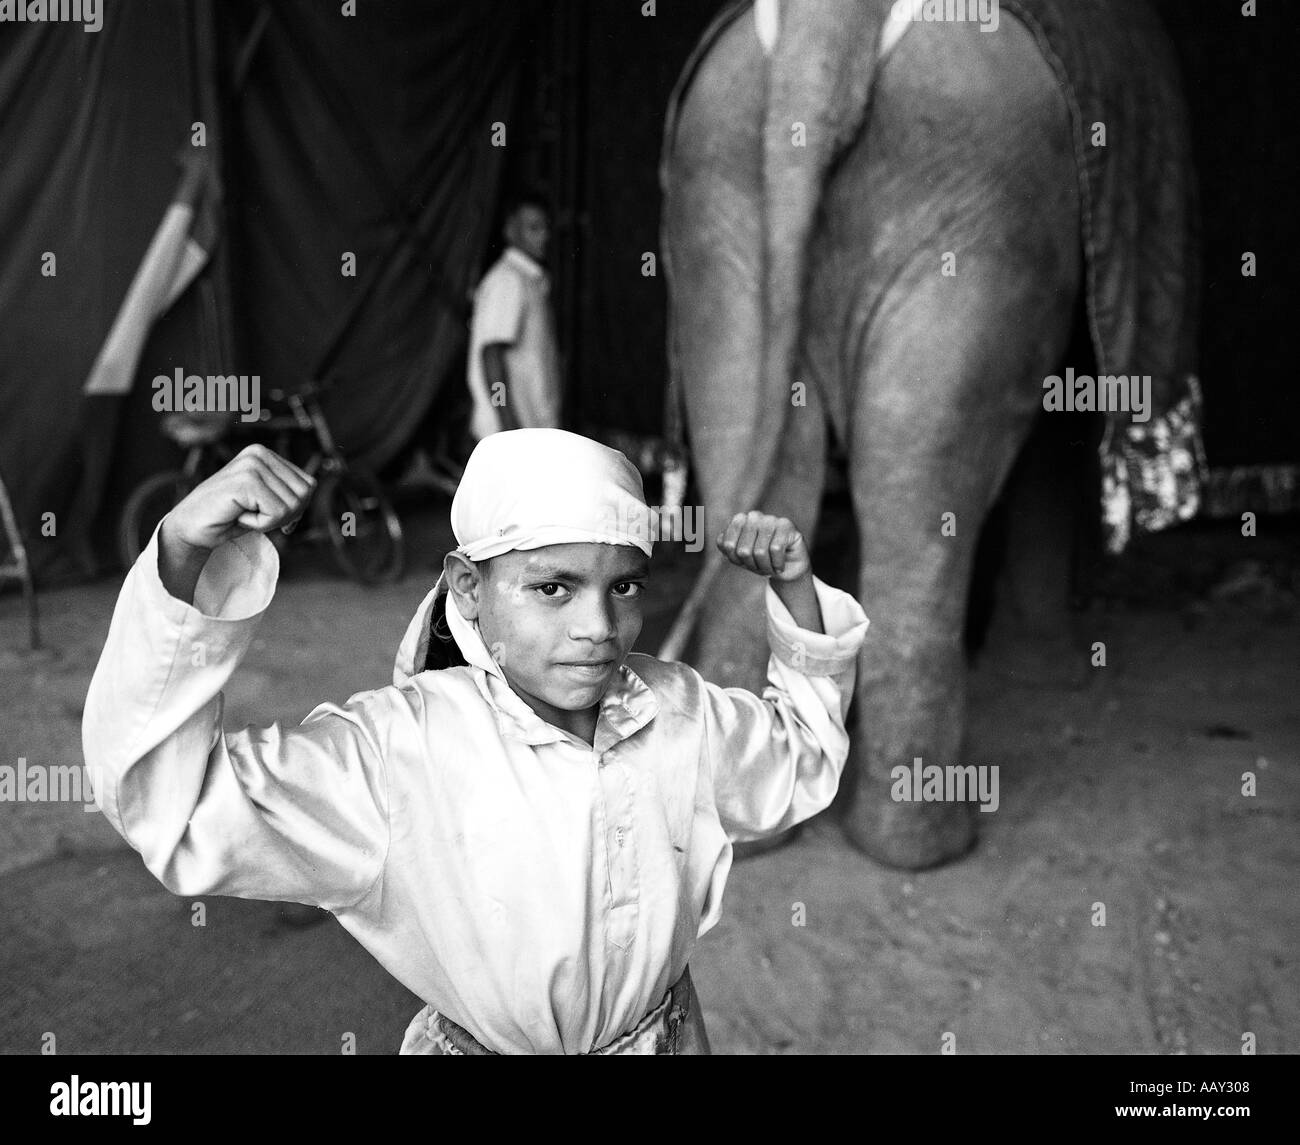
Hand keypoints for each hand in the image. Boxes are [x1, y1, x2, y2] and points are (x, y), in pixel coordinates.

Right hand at [163, 444, 315, 552]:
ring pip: (291, 506)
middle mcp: (259, 454)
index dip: (295, 508)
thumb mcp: (265, 501)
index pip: (309, 485)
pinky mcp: (246, 481)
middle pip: (304, 495)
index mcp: (266, 454)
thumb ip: (289, 494)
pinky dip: (260, 524)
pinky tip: (238, 515)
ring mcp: (252, 465)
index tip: (269, 514)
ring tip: (243, 513)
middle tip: (254, 515)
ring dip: (269, 520)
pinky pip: (276, 514)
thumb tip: (311, 490)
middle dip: (284, 515)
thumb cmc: (229, 516)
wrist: (190, 527)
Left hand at [716, 511, 811, 582]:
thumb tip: (722, 541)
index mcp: (739, 521)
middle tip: (761, 567)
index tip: (745, 562)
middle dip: (752, 565)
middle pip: (743, 550)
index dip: (736, 560)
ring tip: (771, 567)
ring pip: (760, 551)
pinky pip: (776, 549)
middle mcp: (754, 516)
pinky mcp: (786, 525)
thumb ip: (727, 547)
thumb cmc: (762, 561)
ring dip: (766, 567)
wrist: (788, 569)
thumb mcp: (739, 558)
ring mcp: (770, 519)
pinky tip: (780, 564)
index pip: (728, 544)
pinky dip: (777, 563)